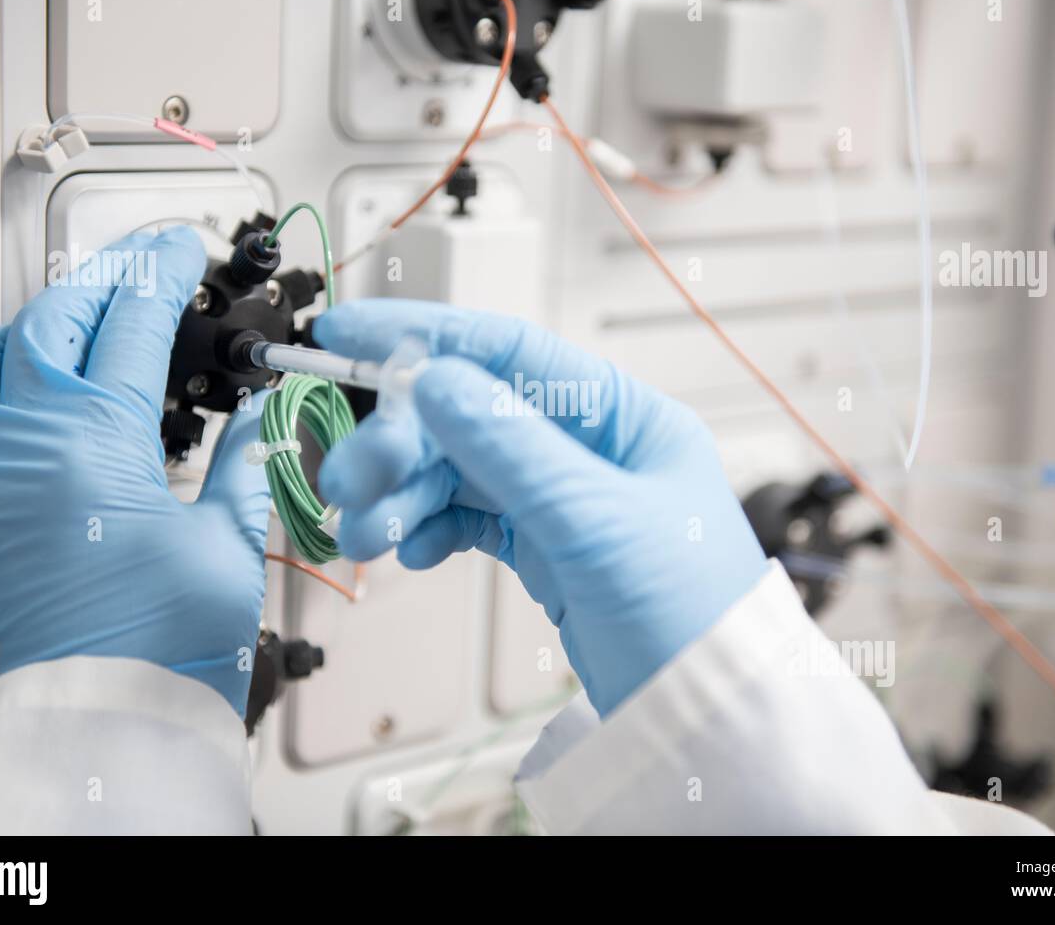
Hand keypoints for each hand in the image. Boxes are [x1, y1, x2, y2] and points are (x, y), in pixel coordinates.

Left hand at [0, 227, 270, 714]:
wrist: (90, 728)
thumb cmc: (158, 651)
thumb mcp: (225, 546)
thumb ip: (241, 466)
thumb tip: (258, 421)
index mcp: (95, 437)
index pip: (132, 317)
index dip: (161, 270)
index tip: (178, 247)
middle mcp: (15, 442)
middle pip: (50, 319)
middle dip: (99, 281)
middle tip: (133, 268)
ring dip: (22, 334)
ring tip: (59, 332)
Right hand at [314, 300, 767, 715]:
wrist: (706, 720)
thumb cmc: (689, 618)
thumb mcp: (596, 522)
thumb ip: (511, 448)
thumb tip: (435, 378)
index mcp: (623, 416)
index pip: (509, 351)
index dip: (423, 336)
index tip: (348, 334)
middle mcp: (590, 447)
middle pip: (470, 415)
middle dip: (402, 443)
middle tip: (350, 476)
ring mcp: (563, 498)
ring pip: (460, 472)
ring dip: (404, 495)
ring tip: (364, 534)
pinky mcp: (544, 547)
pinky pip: (468, 520)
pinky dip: (431, 530)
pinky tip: (410, 551)